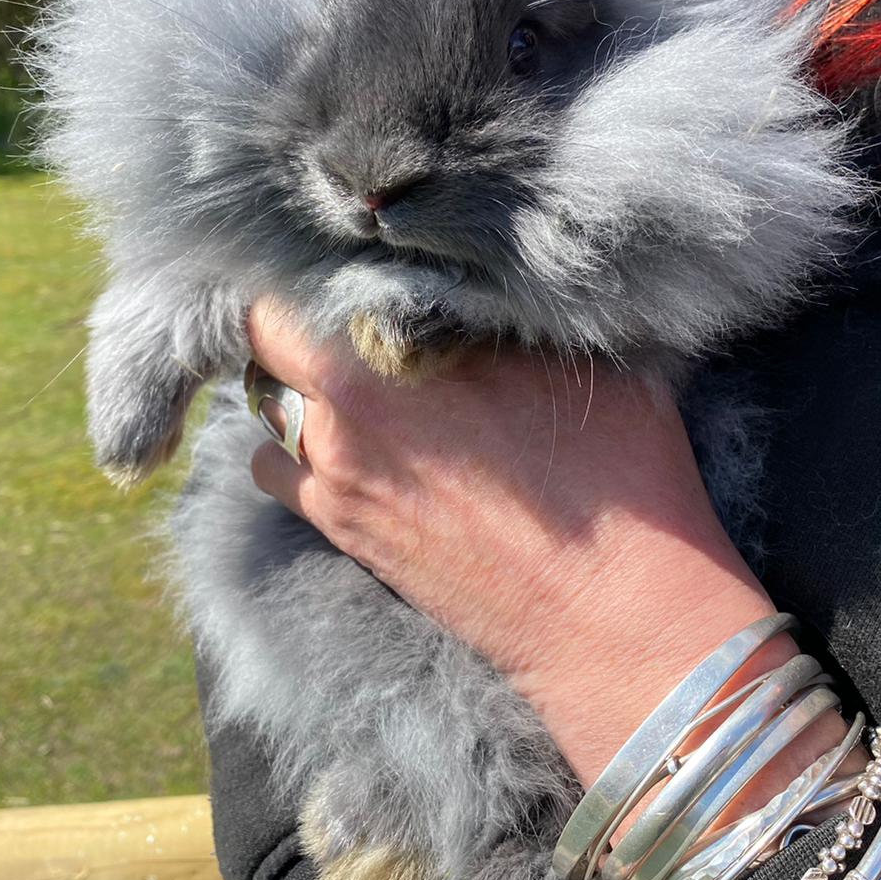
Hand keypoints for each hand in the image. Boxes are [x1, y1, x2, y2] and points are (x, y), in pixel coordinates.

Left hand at [246, 299, 850, 794]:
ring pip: (268, 411)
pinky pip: (283, 475)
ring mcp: (334, 483)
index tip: (335, 266)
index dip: (302, 273)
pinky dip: (299, 456)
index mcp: (381, 356)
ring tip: (353, 383)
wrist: (612, 614)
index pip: (282, 295)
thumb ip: (494, 306)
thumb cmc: (614, 475)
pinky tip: (355, 449)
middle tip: (347, 316)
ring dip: (295, 392)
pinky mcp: (345, 535)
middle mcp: (338, 417)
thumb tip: (465, 271)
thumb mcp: (576, 358)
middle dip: (296, 326)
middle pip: (266, 345)